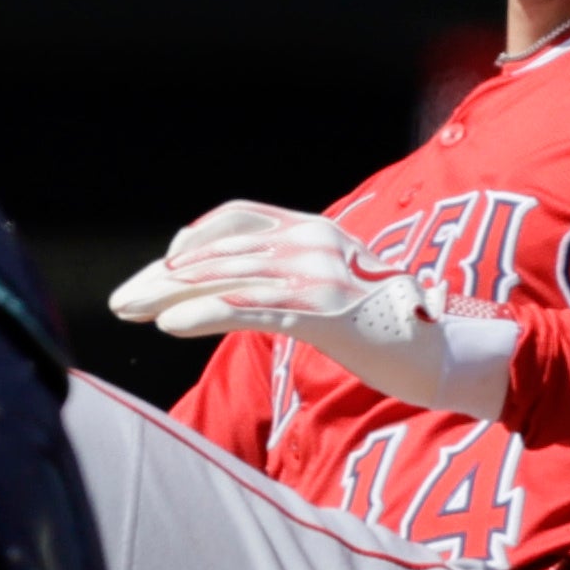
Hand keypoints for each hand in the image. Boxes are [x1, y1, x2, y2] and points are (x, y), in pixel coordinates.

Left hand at [108, 199, 515, 417]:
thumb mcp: (338, 291)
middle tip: (121, 299)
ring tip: (130, 312)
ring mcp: (318, 275)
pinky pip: (249, 309)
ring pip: (224, 279)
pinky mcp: (323, 313)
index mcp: (316, 230)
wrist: (448, 353)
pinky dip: (202, 314)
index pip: (240, 217)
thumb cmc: (390, 329)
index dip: (195, 238)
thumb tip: (250, 290)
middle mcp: (313, 242)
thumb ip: (296, 281)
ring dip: (167, 297)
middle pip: (219, 252)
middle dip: (163, 276)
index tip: (164, 266)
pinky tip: (170, 325)